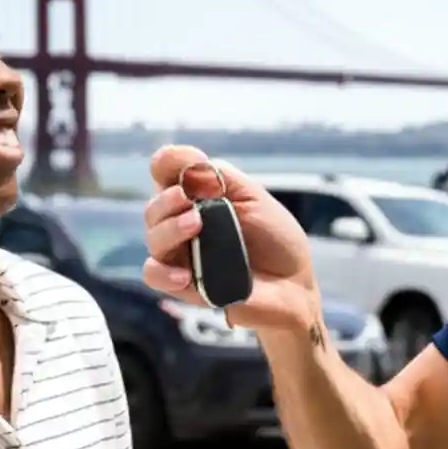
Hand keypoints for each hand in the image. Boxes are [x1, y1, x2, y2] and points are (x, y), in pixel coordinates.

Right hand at [142, 145, 319, 334]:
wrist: (294, 283)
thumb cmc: (275, 238)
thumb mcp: (253, 197)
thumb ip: (220, 177)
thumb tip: (188, 163)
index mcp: (198, 195)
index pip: (165, 172)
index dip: (168, 163)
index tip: (182, 163)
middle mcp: (182, 222)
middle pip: (154, 207)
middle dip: (168, 199)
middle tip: (189, 199)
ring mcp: (182, 254)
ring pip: (153, 238)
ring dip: (169, 228)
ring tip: (195, 226)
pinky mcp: (184, 285)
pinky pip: (154, 275)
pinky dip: (163, 272)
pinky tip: (184, 274)